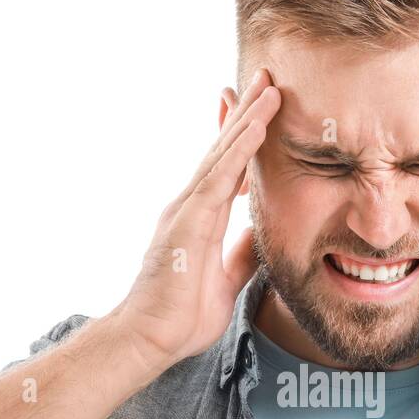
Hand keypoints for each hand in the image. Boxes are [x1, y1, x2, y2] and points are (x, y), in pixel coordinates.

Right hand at [116, 68, 280, 374]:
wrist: (149, 341)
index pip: (227, 169)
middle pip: (224, 150)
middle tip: (267, 78)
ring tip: (270, 87)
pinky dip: (239, 148)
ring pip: (223, 154)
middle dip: (246, 113)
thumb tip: (263, 234)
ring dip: (248, 119)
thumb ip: (242, 254)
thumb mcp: (227, 280)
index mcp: (200, 219)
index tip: (261, 111)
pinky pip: (219, 177)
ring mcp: (186, 210)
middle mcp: (190, 206)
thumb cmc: (180, 317)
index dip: (243, 138)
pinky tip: (257, 124)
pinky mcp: (187, 221)